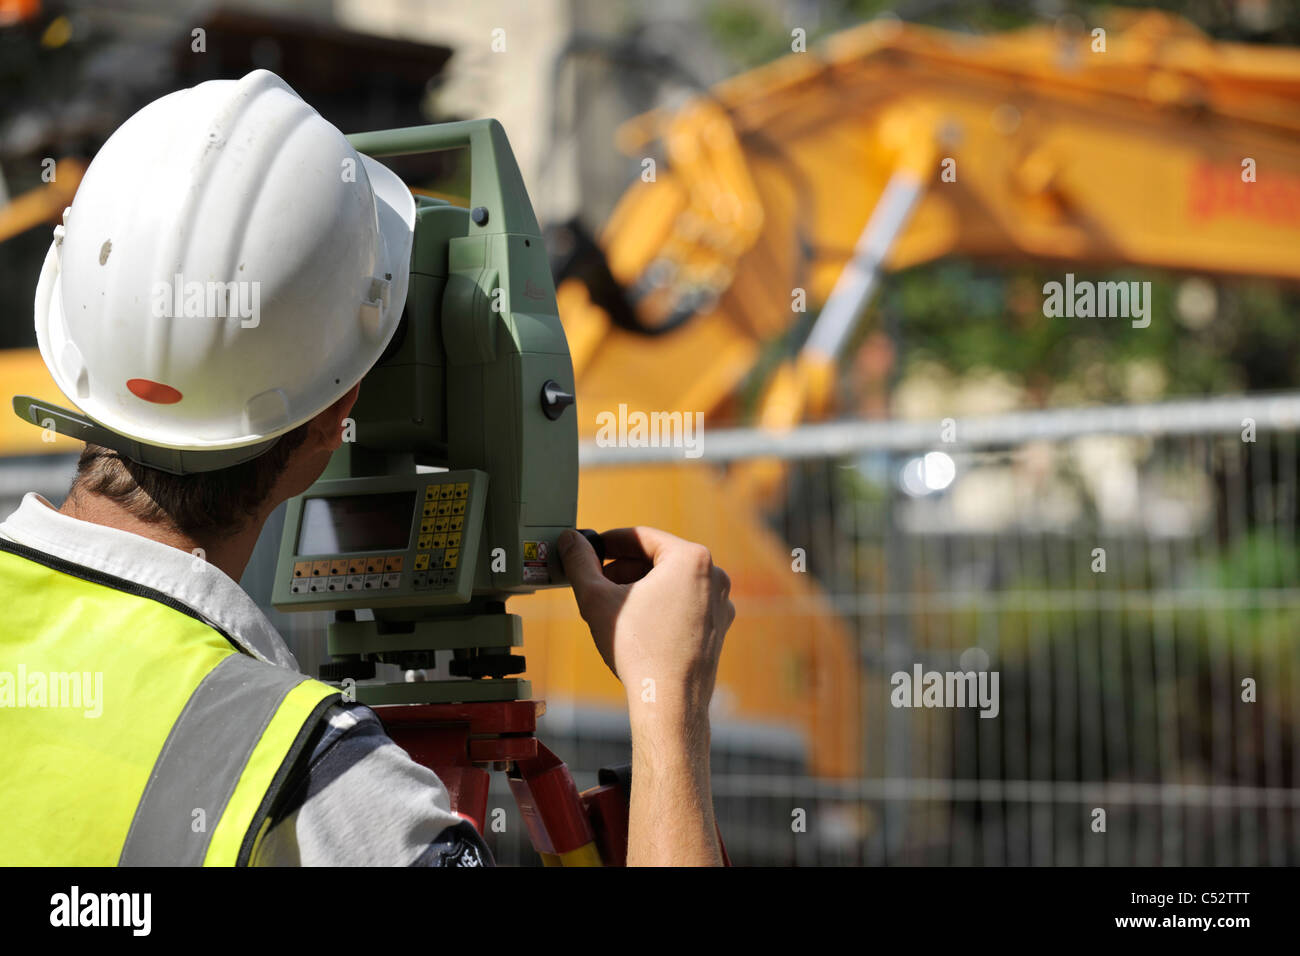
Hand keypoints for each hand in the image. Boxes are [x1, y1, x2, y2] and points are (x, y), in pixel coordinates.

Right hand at [558, 526, 733, 721]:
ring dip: (639, 589)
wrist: (669, 703)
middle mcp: (715, 576)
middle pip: (658, 560)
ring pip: (671, 584)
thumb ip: (580, 562)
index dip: (609, 542)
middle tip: (595, 583)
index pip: (642, 537)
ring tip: (611, 608)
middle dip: (623, 569)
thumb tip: (569, 540)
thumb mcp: (596, 598)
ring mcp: (720, 604)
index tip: (589, 551)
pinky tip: (635, 627)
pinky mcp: (718, 628)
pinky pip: (684, 606)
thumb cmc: (637, 649)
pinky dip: (659, 608)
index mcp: (692, 558)